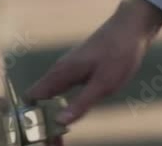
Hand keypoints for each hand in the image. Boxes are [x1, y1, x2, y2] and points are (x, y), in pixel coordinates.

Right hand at [26, 0, 161, 126]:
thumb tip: (59, 122)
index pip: (32, 96)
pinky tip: (70, 114)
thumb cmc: (118, 54)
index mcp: (61, 73)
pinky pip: (61, 90)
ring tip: (59, 135)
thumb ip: (80, 103)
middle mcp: (59, 70)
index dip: (31, 116)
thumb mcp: (103, 84)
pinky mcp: (77, 69)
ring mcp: (68, 68)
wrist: (131, 27)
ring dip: (52, 114)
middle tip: (53, 141)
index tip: (39, 134)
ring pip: (51, 94)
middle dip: (42, 120)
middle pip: (40, 98)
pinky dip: (62, 105)